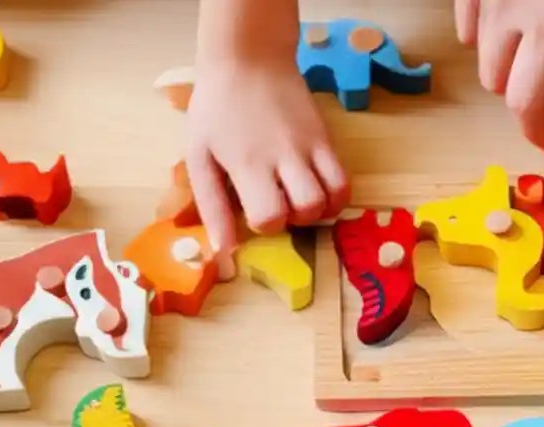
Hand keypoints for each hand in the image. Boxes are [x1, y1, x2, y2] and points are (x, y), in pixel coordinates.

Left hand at [185, 61, 348, 253]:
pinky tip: (317, 191)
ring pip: (333, 196)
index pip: (270, 215)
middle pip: (307, 208)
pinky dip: (336, 196)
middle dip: (295, 220)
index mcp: (248, 162)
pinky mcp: (326, 137)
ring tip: (301, 201)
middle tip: (280, 206)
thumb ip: (211, 205)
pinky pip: (344, 179)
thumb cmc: (216, 109)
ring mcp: (310, 145)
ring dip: (319, 211)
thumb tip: (224, 252)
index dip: (265, 224)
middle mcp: (284, 156)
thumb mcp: (199, 156)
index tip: (254, 212)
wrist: (249, 58)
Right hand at [455, 0, 543, 147]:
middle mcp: (505, 9)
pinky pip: (465, 20)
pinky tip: (514, 19)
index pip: (526, 102)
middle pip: (497, 83)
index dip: (537, 130)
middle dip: (525, 93)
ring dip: (507, 61)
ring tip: (541, 39)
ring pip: (479, 52)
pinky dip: (485, 31)